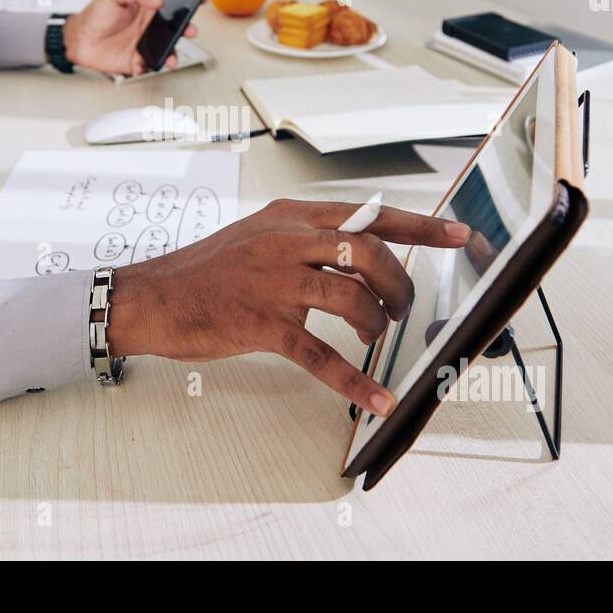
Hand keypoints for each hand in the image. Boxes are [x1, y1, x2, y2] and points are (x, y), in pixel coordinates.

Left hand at [62, 0, 196, 75]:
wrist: (78, 39)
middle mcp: (148, 26)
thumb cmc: (94, 14)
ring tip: (171, 57)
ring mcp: (144, 43)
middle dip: (185, 30)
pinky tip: (142, 62)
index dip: (186, 2)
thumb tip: (156, 0)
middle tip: (189, 30)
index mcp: (146, 8)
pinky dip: (148, 65)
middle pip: (174, 29)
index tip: (198, 0)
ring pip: (166, 49)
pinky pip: (148, 64)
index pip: (171, 3)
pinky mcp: (136, 60)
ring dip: (172, 53)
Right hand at [106, 199, 472, 416]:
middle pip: (368, 253)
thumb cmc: (206, 271)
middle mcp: (285, 241)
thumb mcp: (258, 234)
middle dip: (399, 286)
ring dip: (376, 323)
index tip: (458, 235)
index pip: (368, 215)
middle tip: (403, 309)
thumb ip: (306, 237)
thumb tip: (360, 250)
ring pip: (352, 297)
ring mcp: (273, 282)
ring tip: (376, 334)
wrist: (153, 297)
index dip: (420, 227)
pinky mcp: (261, 324)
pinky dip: (354, 380)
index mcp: (290, 217)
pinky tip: (375, 397)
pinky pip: (321, 355)